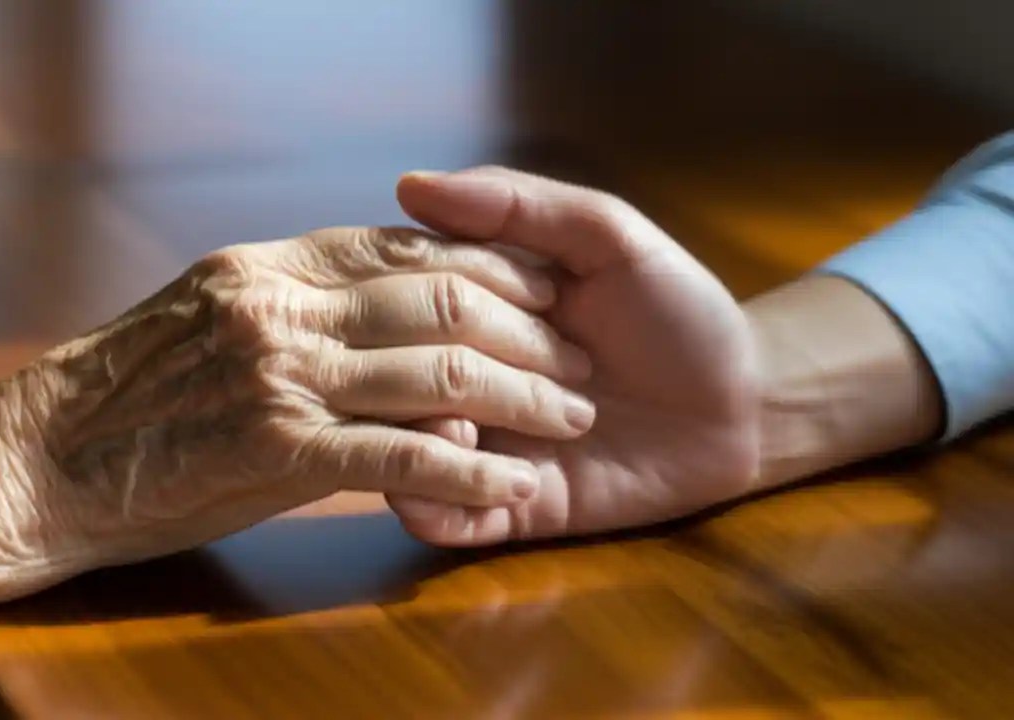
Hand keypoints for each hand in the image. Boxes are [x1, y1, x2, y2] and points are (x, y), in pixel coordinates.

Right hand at [0, 227, 595, 605]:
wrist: (35, 466)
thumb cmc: (122, 402)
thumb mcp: (205, 322)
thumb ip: (287, 306)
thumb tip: (364, 308)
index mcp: (267, 266)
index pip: (405, 246)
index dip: (490, 264)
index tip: (546, 287)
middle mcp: (279, 305)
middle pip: (438, 297)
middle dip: (526, 329)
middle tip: (580, 358)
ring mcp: (278, 374)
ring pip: (436, 368)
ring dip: (521, 396)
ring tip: (574, 417)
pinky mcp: (276, 451)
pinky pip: (402, 455)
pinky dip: (470, 471)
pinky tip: (516, 487)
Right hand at [388, 168, 761, 544]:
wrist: (743, 406)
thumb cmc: (677, 310)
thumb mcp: (606, 236)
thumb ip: (518, 204)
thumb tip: (407, 186)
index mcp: (466, 307)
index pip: (392, 300)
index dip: (417, 300)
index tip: (485, 300)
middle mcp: (457, 375)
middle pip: (383, 379)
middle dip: (423, 377)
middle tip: (497, 377)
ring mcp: (476, 445)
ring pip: (392, 453)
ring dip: (419, 446)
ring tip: (476, 435)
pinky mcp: (502, 507)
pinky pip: (433, 520)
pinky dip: (436, 509)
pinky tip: (510, 486)